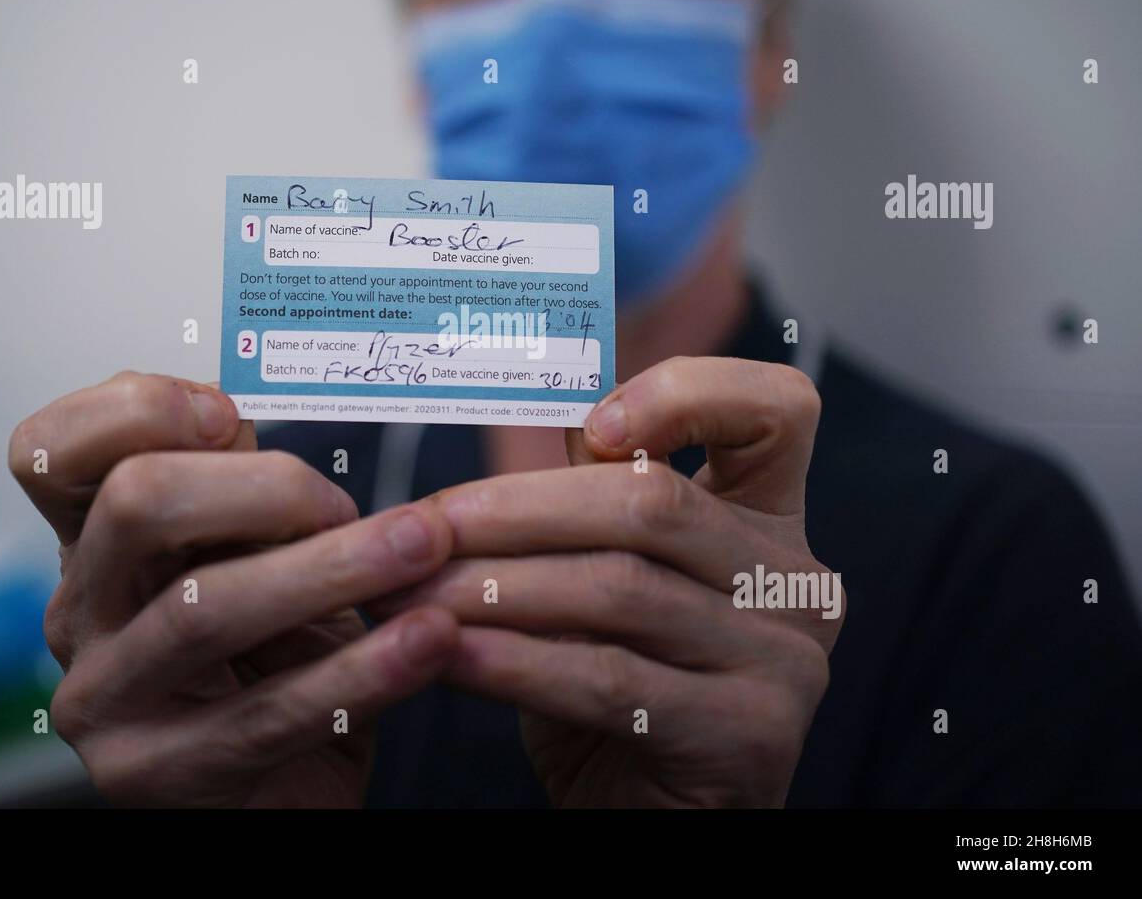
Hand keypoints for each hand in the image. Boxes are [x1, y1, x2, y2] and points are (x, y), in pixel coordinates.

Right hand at [10, 371, 458, 806]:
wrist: (284, 789)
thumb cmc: (276, 657)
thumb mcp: (257, 556)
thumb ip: (245, 488)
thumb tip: (257, 402)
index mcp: (94, 544)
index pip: (48, 448)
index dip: (136, 407)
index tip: (228, 412)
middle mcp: (80, 614)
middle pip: (136, 501)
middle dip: (267, 484)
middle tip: (347, 504)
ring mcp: (106, 699)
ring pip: (206, 608)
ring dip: (334, 568)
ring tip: (423, 548)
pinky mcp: (154, 776)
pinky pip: (267, 712)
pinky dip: (363, 668)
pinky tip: (427, 639)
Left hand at [372, 357, 842, 806]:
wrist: (644, 809)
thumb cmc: (617, 676)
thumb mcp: (609, 573)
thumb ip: (589, 493)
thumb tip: (513, 390)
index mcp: (769, 517)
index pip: (780, 407)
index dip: (690, 391)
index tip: (592, 422)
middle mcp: (794, 578)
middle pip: (654, 503)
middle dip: (515, 511)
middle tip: (420, 528)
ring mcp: (782, 658)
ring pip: (618, 588)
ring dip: (493, 588)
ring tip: (406, 595)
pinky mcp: (747, 734)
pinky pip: (608, 679)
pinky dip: (513, 662)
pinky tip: (445, 656)